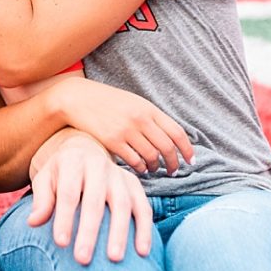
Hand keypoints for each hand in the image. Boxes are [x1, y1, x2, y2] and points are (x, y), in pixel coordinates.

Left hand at [28, 131, 153, 264]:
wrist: (83, 151)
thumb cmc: (60, 174)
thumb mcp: (45, 179)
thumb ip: (42, 200)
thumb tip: (33, 222)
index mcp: (74, 161)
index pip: (69, 192)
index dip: (65, 217)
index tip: (60, 244)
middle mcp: (99, 165)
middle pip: (95, 200)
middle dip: (89, 230)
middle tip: (82, 259)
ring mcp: (119, 175)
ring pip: (123, 204)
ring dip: (120, 232)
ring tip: (114, 259)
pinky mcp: (134, 185)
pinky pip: (143, 207)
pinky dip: (144, 229)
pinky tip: (142, 252)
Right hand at [55, 74, 194, 175]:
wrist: (79, 99)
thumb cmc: (109, 102)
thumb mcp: (134, 103)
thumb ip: (151, 118)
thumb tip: (170, 138)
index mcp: (149, 109)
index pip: (177, 132)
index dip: (187, 149)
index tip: (191, 160)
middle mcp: (141, 119)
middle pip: (166, 147)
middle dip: (173, 163)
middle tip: (173, 171)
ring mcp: (126, 131)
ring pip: (151, 156)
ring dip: (155, 166)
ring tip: (154, 169)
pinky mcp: (112, 142)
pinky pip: (133, 161)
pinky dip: (140, 167)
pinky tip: (140, 168)